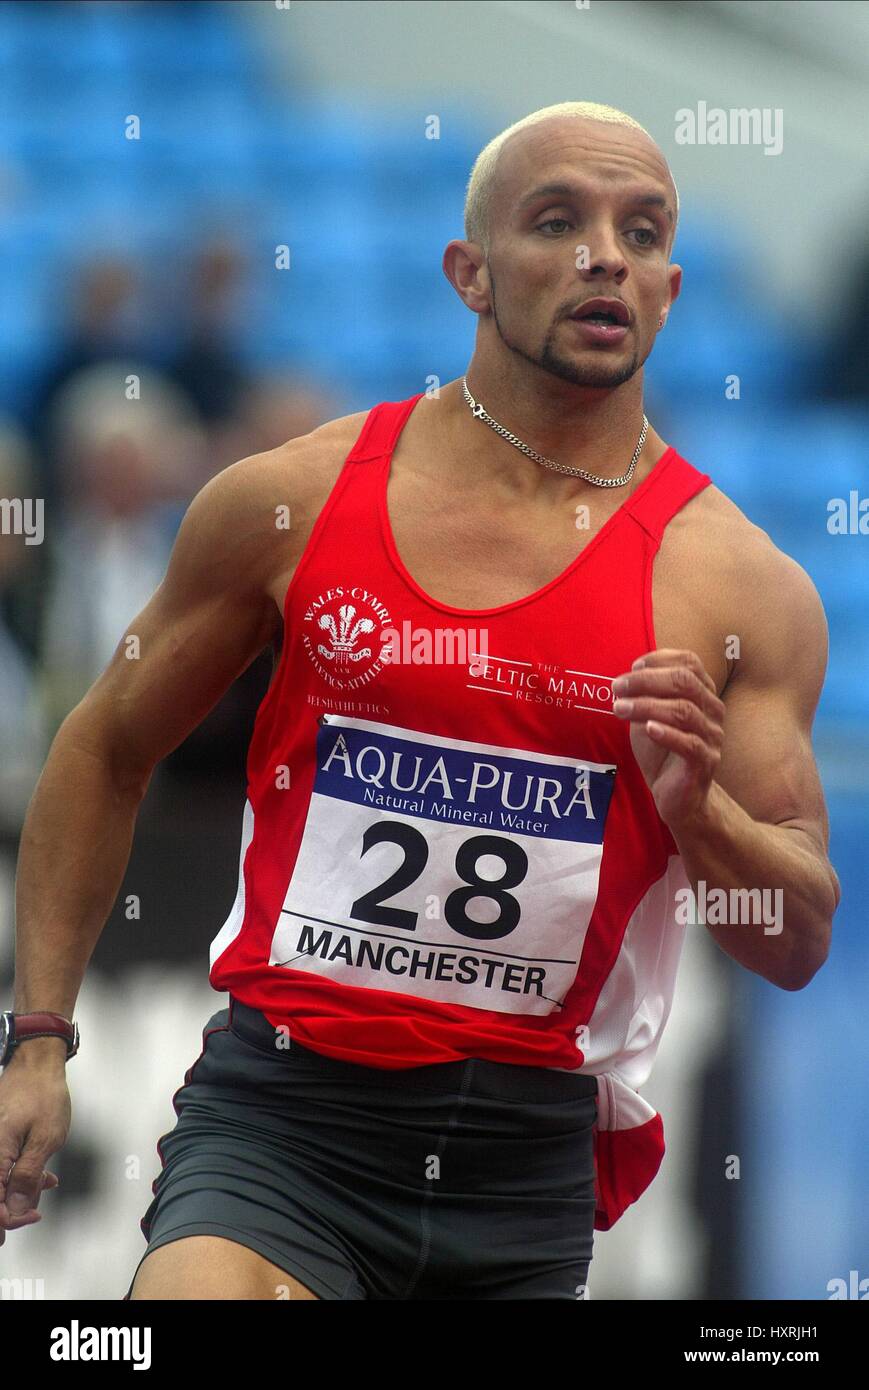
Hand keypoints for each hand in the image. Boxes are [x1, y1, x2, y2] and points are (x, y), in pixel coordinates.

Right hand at [0, 1060, 68, 1245]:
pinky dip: (19, 1173)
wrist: (36, 1064)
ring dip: (19, 1189)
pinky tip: (40, 1174)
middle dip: (12, 1207)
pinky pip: (2, 1165)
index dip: (9, 1218)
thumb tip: (18, 1210)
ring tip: (45, 1183)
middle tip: (34, 1211)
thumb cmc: (43, 1094)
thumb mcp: (45, 1139)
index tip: (31, 1217)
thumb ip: (29, 1176)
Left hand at [612, 649, 724, 827]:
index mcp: (703, 694)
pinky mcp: (706, 762)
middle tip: (617, 687)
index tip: (632, 667)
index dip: (660, 659)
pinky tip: (647, 728)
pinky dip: (667, 733)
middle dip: (646, 680)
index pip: (689, 663)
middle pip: (685, 682)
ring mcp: (712, 736)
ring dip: (647, 706)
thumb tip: (624, 679)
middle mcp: (712, 710)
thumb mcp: (649, 717)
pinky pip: (690, 744)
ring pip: (684, 711)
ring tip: (619, 709)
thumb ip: (643, 697)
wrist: (678, 797)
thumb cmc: (662, 753)